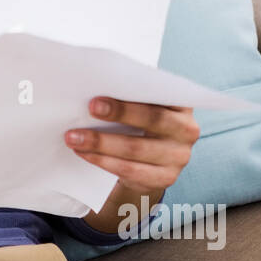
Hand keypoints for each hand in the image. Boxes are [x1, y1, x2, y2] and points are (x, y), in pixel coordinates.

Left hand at [64, 97, 199, 192]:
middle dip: (119, 113)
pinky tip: (84, 153)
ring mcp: (179, 156)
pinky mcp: (166, 178)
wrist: (150, 161)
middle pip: (153, 119)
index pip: (162, 93)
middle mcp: (187, 129)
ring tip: (73, 137)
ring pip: (136, 149)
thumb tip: (95, 83)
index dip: (134, 93)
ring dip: (100, 143)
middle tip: (88, 109)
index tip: (100, 96)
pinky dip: (103, 161)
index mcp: (182, 103)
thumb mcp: (143, 105)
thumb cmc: (140, 122)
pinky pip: (130, 170)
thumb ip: (130, 94)